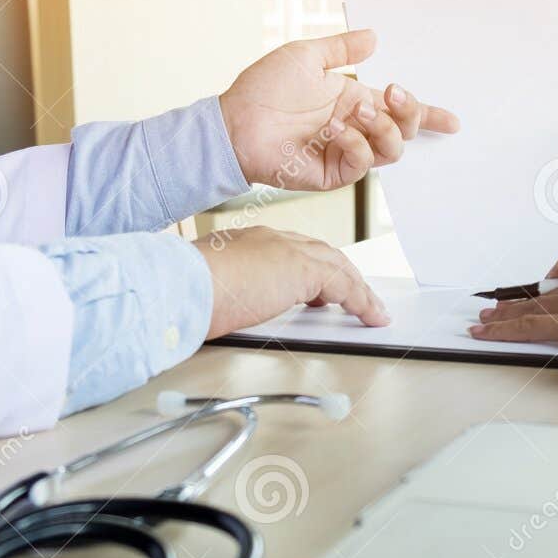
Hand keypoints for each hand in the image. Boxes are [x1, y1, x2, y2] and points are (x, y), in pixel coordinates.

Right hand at [197, 227, 388, 338]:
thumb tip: (228, 309)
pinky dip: (362, 302)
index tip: (318, 290)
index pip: (291, 250)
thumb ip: (228, 292)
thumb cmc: (185, 291)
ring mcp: (289, 251)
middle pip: (321, 254)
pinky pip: (346, 287)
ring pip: (337, 266)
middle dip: (342, 275)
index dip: (310, 268)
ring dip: (358, 289)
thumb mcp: (210, 289)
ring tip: (373, 310)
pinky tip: (372, 317)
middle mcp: (272, 240)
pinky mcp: (304, 270)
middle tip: (358, 296)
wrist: (184, 283)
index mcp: (248, 242)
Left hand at [219, 30, 459, 191]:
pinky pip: (362, 163)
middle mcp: (356, 127)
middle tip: (393, 93)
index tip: (452, 121)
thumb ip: (342, 49)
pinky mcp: (334, 172)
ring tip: (358, 112)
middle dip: (411, 112)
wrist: (235, 122)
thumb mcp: (306, 56)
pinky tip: (335, 132)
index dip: (428, 115)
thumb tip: (373, 37)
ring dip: (384, 127)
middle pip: (405, 129)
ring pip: (391, 149)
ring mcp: (346, 151)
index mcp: (353, 100)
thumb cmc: (264, 88)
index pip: (399, 110)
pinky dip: (356, 145)